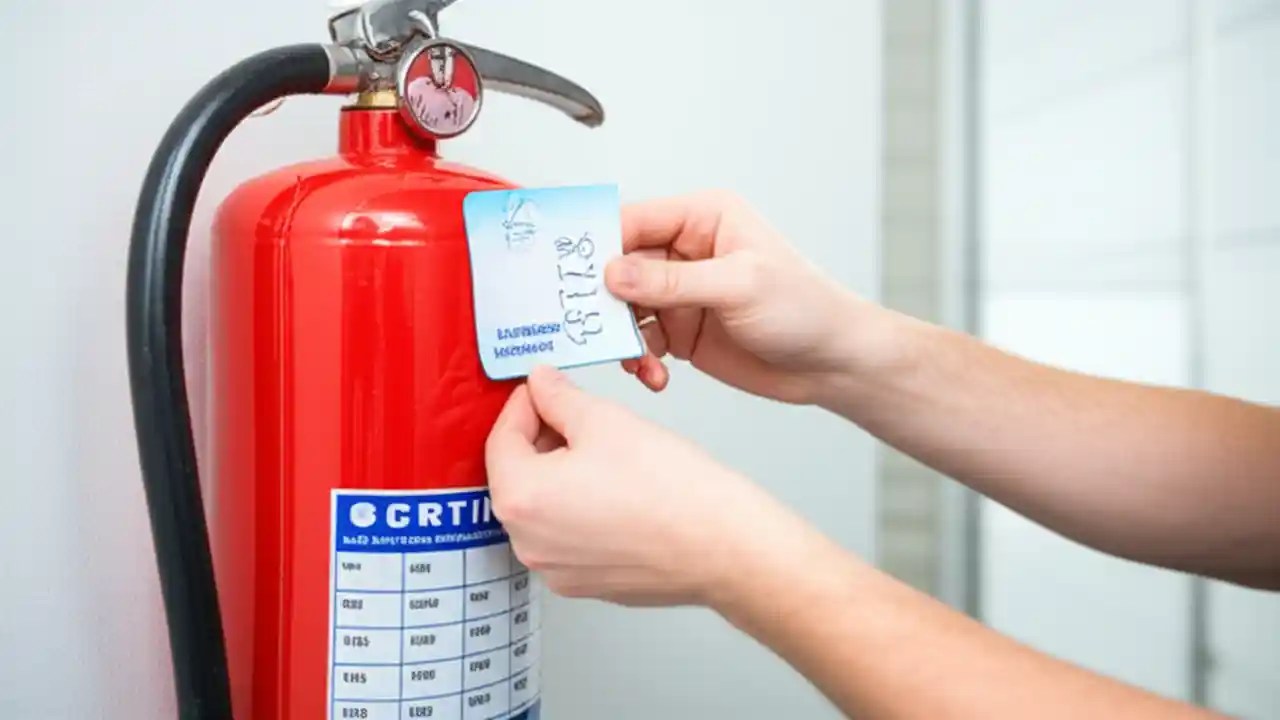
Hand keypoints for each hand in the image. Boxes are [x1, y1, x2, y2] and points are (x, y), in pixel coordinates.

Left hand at [485, 365, 800, 606]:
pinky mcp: (584, 584)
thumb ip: (560, 398)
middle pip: (516, 476)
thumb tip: (541, 383)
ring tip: (603, 451)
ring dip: (559, 474)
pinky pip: (566, 536)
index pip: (501, 438)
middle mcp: (527, 543)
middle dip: (540, 439)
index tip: (542, 388)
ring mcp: (555, 570)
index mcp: (521, 498)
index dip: (523, 404)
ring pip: (541, 507)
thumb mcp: (606, 420)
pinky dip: (578, 508)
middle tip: (575, 413)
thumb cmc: (670, 488)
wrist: (723, 547)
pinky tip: (615, 489)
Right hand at [606, 190, 886, 403]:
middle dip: (604, 300)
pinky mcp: (680, 331)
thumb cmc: (804, 308)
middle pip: (619, 267)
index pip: (633, 220)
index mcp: (703, 218)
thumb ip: (673, 282)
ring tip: (637, 361)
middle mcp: (685, 251)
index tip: (572, 274)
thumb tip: (613, 274)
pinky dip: (638, 360)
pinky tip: (655, 375)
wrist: (832, 363)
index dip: (600, 244)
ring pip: (623, 308)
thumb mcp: (739, 286)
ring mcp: (680, 292)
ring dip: (622, 337)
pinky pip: (639, 341)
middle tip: (592, 327)